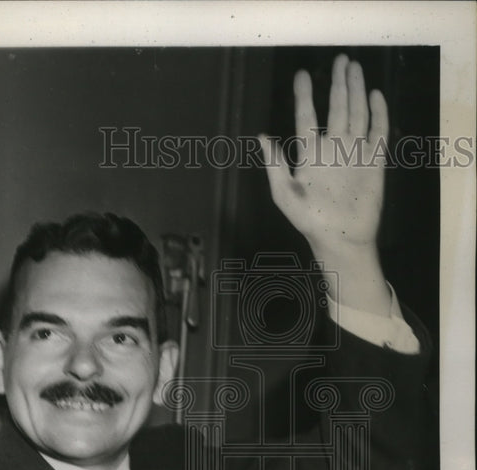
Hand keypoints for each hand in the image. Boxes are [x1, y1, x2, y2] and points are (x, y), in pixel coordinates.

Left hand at [259, 54, 391, 314]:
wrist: (341, 239)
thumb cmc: (309, 221)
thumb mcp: (284, 195)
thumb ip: (274, 166)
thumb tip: (262, 137)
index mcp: (310, 155)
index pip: (307, 118)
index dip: (304, 96)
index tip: (302, 75)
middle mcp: (333, 149)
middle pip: (337, 108)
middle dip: (338, 84)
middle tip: (340, 60)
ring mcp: (354, 154)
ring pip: (357, 113)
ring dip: (356, 90)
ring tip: (354, 68)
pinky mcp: (374, 162)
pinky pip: (378, 132)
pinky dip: (378, 113)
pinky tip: (374, 95)